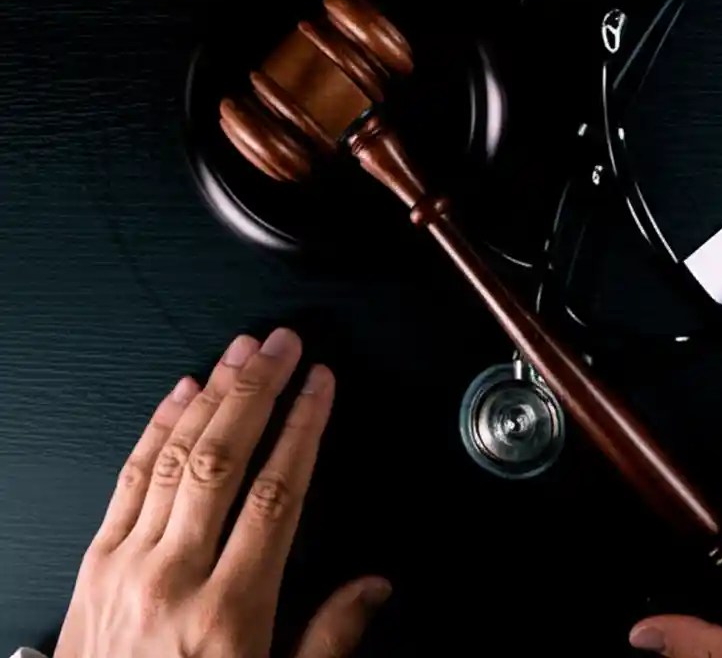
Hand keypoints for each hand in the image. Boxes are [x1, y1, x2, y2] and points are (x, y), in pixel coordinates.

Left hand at [55, 329, 389, 657]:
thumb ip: (329, 637)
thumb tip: (375, 586)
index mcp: (232, 610)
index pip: (276, 495)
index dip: (303, 430)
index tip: (321, 386)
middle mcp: (176, 577)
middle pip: (223, 461)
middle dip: (258, 391)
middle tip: (283, 344)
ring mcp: (128, 564)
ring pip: (176, 460)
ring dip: (213, 397)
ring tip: (242, 352)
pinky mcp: (94, 563)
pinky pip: (128, 480)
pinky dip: (155, 429)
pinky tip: (180, 393)